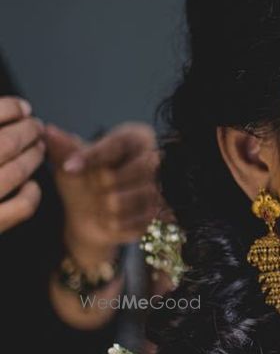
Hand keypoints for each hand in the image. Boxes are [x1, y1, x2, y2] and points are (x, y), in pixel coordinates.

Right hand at [0, 96, 45, 232]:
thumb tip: (5, 112)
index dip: (8, 109)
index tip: (21, 107)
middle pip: (5, 143)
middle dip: (27, 131)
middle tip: (35, 126)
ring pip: (16, 172)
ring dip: (33, 157)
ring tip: (38, 149)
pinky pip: (21, 207)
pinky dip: (31, 194)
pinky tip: (30, 186)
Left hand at [45, 121, 161, 265]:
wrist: (91, 216)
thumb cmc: (83, 179)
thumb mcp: (71, 160)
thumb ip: (64, 146)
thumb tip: (48, 130)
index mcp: (137, 138)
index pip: (114, 145)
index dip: (90, 157)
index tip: (68, 168)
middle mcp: (154, 161)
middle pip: (118, 175)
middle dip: (96, 186)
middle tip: (92, 187)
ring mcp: (157, 190)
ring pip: (120, 202)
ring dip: (100, 207)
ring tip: (98, 203)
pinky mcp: (154, 216)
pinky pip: (125, 222)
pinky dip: (109, 223)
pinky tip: (106, 218)